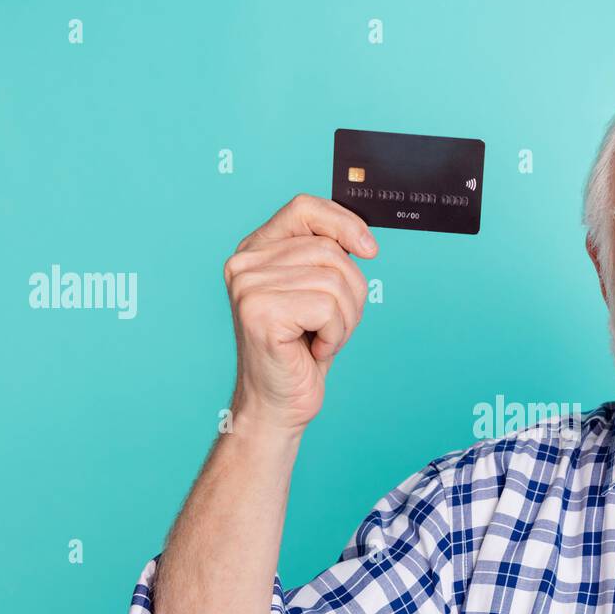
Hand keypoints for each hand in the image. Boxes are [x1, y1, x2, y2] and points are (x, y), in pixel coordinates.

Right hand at [222, 193, 375, 434]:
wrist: (278, 405)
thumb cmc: (301, 352)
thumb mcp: (318, 294)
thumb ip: (327, 258)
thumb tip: (363, 238)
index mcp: (256, 251)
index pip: (304, 208)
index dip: (343, 222)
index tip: (369, 250)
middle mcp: (244, 263)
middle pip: (329, 249)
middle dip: (351, 292)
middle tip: (334, 325)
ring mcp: (248, 286)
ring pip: (334, 279)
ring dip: (345, 318)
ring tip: (323, 339)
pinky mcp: (259, 312)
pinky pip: (328, 307)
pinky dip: (335, 335)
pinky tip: (314, 351)